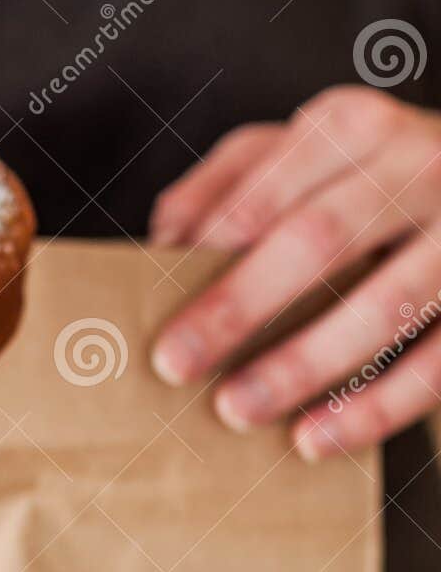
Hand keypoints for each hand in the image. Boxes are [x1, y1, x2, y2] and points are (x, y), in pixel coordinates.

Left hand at [149, 86, 440, 458]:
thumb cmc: (365, 178)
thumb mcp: (298, 155)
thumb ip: (227, 182)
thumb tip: (163, 237)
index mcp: (353, 130)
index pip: (271, 189)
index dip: (213, 247)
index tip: (158, 301)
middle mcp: (416, 168)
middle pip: (320, 239)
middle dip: (240, 305)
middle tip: (175, 363)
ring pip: (384, 304)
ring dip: (301, 364)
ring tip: (235, 410)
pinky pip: (435, 364)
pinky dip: (373, 409)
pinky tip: (314, 441)